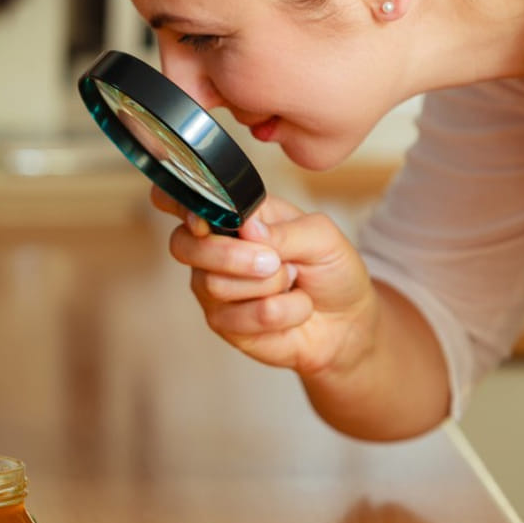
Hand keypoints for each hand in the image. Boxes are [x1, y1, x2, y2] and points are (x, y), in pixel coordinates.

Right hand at [150, 186, 378, 375]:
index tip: (202, 222)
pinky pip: (240, 317)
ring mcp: (212, 287)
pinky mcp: (223, 323)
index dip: (177, 205)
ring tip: (292, 282)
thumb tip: (247, 226)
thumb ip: (285, 230)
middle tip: (274, 261)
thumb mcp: (321, 236)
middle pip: (183, 245)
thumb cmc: (330, 269)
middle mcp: (213, 247)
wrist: (346, 320)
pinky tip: (292, 308)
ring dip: (269, 285)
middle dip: (231, 255)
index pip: (179, 199)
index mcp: (233, 214)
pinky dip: (281, 312)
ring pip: (214, 284)